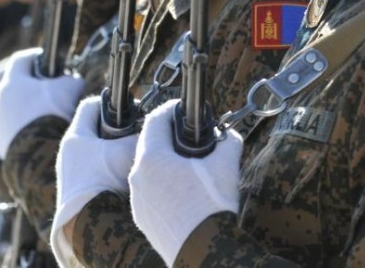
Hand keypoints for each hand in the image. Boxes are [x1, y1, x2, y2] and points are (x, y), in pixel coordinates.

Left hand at [0, 47, 84, 157]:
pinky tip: (43, 132)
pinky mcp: (1, 142)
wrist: (37, 154)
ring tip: (51, 113)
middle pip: (16, 84)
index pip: (21, 59)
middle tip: (54, 88)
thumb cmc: (52, 114)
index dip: (37, 57)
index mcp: (12, 82)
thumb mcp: (68, 89)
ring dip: (30, 106)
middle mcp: (0, 101)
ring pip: (14, 107)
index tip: (50, 61)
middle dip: (35, 84)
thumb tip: (73, 81)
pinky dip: (27, 126)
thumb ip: (71, 80)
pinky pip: (14, 127)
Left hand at [50, 95, 137, 266]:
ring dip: (113, 155)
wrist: (85, 228)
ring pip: (95, 155)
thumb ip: (140, 135)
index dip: (113, 103)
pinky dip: (108, 174)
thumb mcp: (126, 153)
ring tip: (134, 161)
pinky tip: (124, 184)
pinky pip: (94, 175)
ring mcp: (69, 175)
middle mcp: (67, 154)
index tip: (132, 110)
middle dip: (116, 131)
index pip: (92, 105)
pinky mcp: (75, 195)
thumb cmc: (103, 184)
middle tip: (136, 136)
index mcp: (74, 137)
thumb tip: (154, 124)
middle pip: (94, 130)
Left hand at [128, 100, 241, 265]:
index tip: (181, 110)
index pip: (155, 120)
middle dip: (165, 136)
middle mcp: (136, 176)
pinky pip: (146, 191)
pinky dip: (158, 184)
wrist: (203, 253)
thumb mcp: (225, 167)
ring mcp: (135, 199)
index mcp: (152, 158)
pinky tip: (177, 189)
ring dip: (161, 161)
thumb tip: (228, 135)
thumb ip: (227, 142)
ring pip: (145, 168)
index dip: (170, 111)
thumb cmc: (212, 209)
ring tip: (183, 163)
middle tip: (183, 134)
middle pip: (147, 144)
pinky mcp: (140, 217)